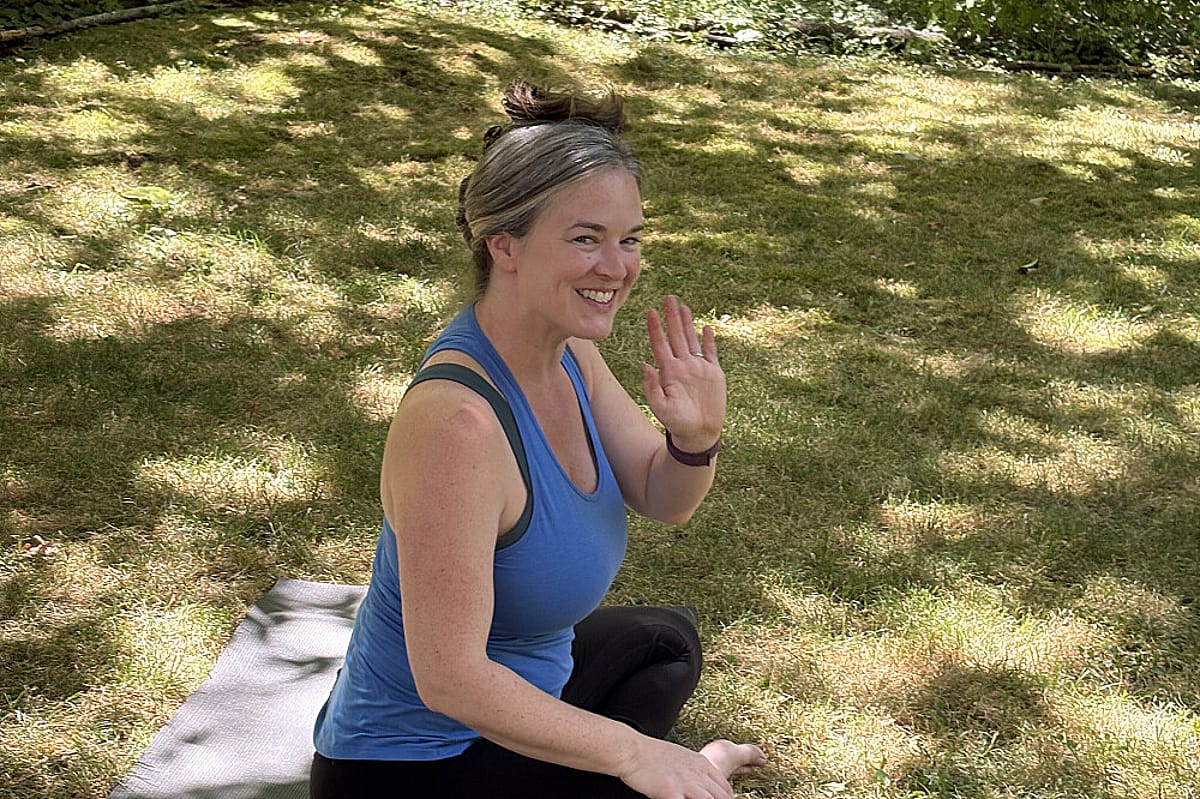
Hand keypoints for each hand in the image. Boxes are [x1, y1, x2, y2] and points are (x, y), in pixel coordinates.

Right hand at [619, 738, 734, 798]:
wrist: (632, 751)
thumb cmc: (653, 754)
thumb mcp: (682, 757)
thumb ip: (697, 769)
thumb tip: (706, 781)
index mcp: (702, 764)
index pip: (725, 788)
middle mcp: (697, 773)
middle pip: (721, 797)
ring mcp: (685, 783)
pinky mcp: (670, 792)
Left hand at [642, 296, 726, 451]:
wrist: (699, 433)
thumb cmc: (677, 423)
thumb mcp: (661, 407)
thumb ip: (652, 387)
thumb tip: (646, 365)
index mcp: (669, 371)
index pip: (660, 344)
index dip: (655, 328)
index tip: (650, 311)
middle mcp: (683, 366)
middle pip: (676, 336)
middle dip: (671, 317)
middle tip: (668, 297)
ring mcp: (698, 368)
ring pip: (692, 339)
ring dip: (687, 323)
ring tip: (682, 306)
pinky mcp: (714, 374)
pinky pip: (711, 353)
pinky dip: (709, 340)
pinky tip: (706, 328)